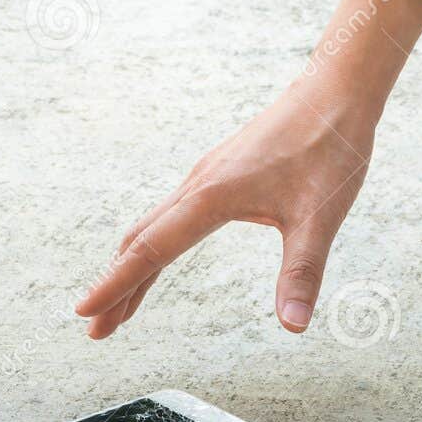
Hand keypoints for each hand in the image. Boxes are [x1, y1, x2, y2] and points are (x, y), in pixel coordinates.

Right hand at [75, 84, 374, 337]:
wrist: (335, 91)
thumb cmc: (329, 149)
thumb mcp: (320, 218)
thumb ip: (302, 273)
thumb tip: (293, 327)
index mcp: (212, 196)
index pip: (152, 250)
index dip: (117, 285)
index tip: (86, 314)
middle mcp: (199, 184)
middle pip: (142, 241)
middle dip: (117, 286)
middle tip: (96, 329)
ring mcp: (206, 176)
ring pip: (155, 226)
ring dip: (133, 266)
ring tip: (120, 305)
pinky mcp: (220, 172)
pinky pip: (172, 213)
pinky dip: (155, 243)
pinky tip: (161, 255)